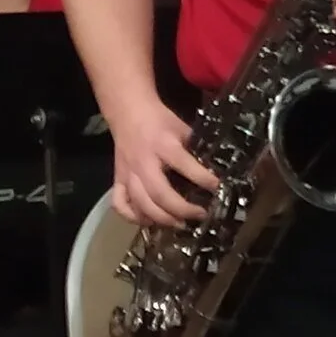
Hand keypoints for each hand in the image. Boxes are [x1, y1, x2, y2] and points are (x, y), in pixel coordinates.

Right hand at [109, 96, 215, 227]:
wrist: (128, 112)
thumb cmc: (160, 121)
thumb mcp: (183, 128)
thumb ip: (196, 148)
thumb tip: (218, 169)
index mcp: (164, 145)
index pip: (185, 165)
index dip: (204, 179)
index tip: (218, 189)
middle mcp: (144, 162)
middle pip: (159, 193)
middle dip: (181, 209)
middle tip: (200, 215)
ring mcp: (127, 173)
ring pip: (140, 203)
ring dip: (161, 218)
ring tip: (180, 224)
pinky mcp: (117, 179)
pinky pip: (120, 204)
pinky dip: (133, 217)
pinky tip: (149, 221)